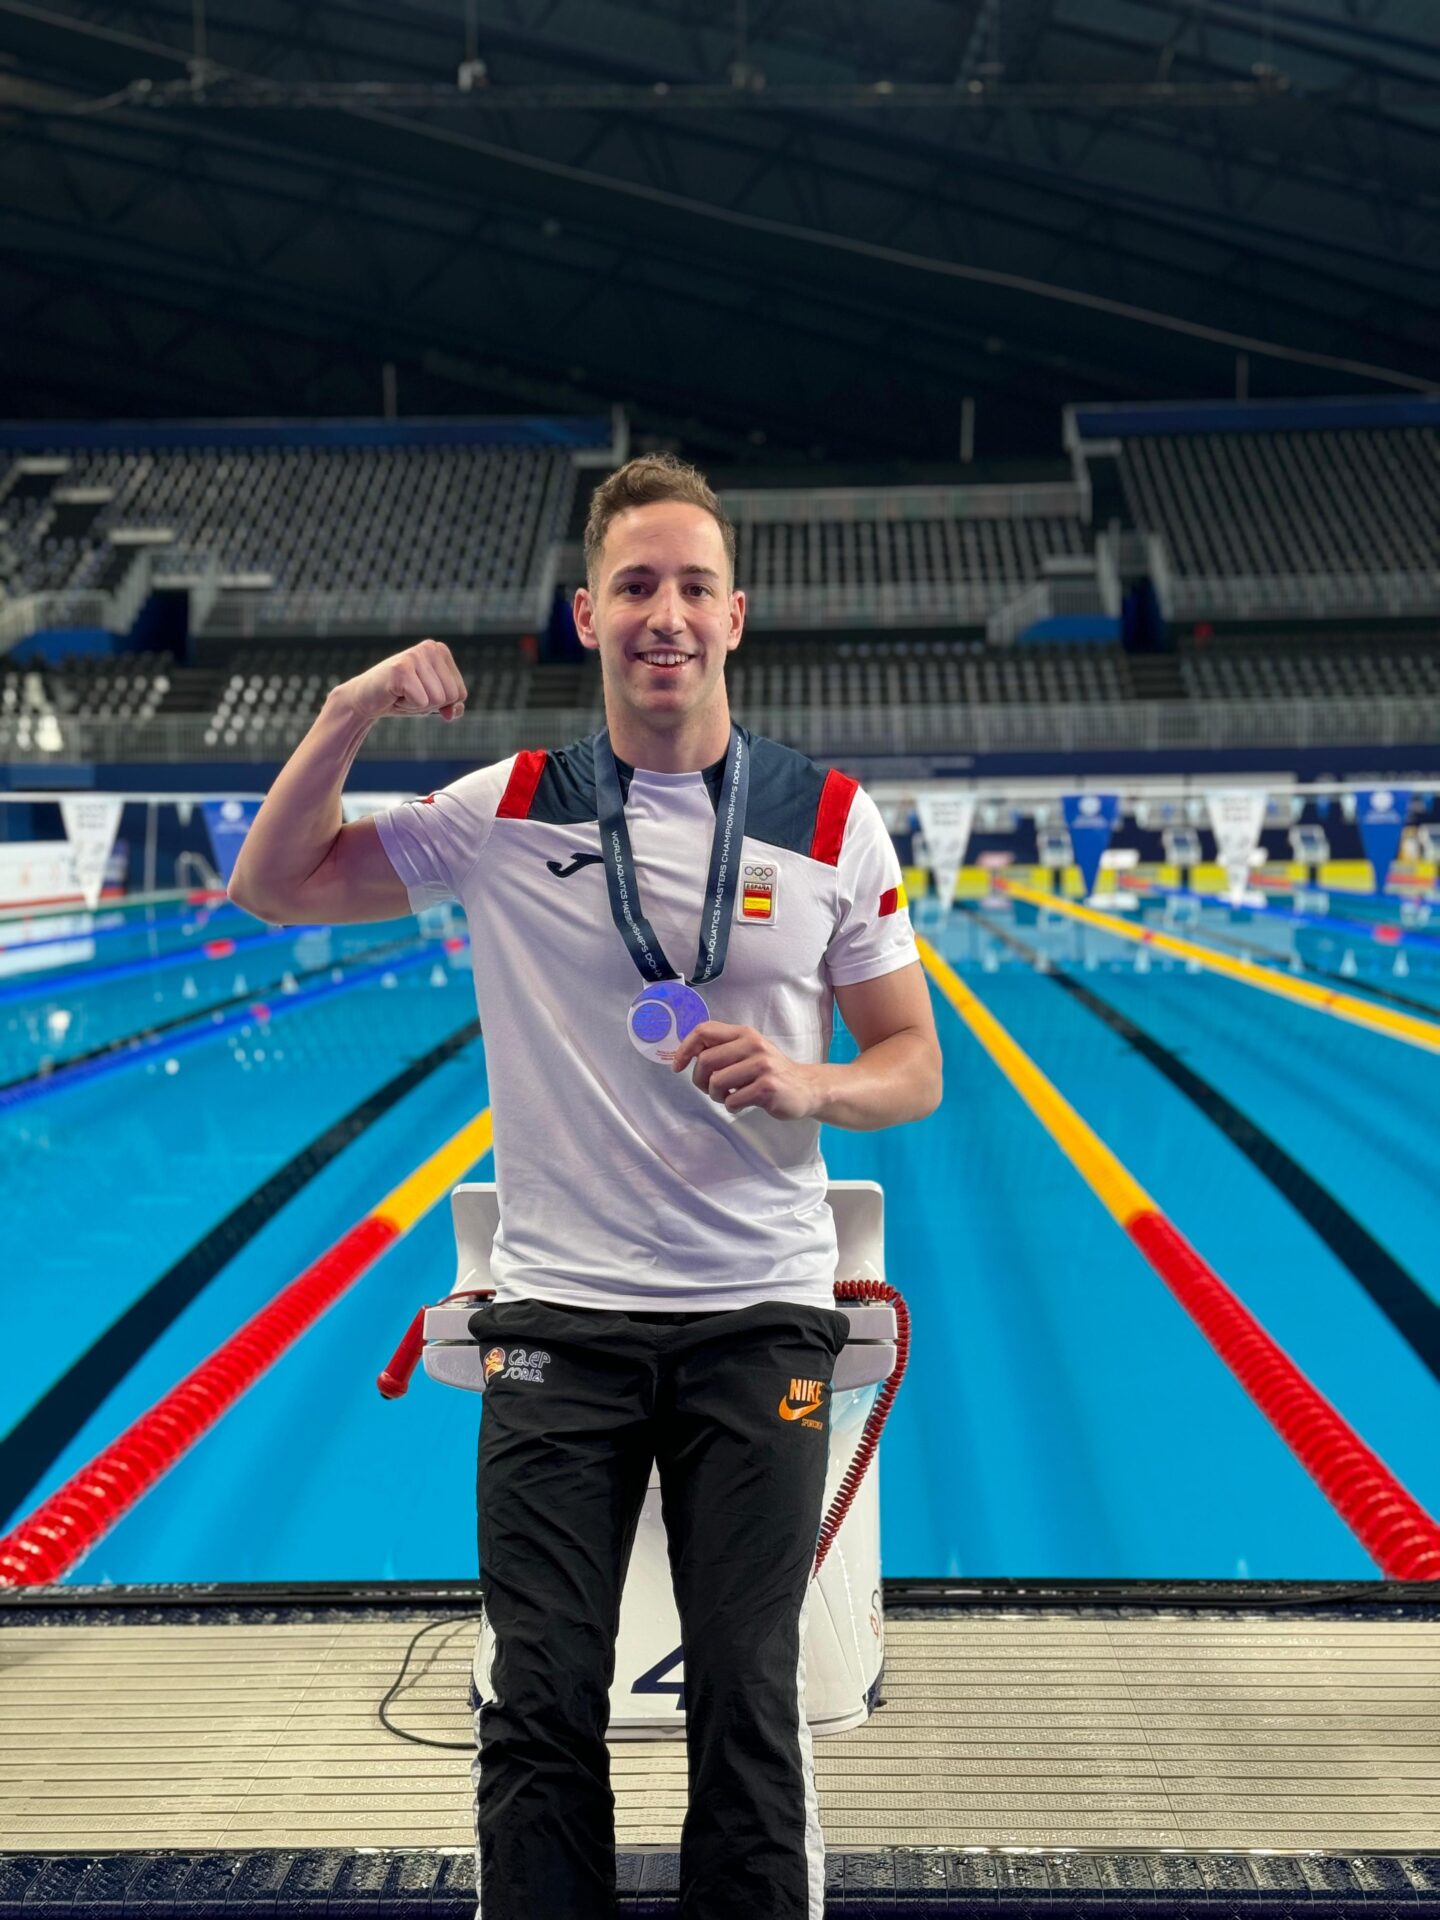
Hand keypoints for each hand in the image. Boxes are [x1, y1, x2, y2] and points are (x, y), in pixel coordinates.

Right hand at [338, 638, 467, 723]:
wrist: (365, 699)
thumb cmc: (401, 697)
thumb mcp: (432, 702)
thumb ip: (452, 707)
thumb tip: (454, 711)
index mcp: (440, 651)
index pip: (460, 693)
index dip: (441, 703)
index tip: (420, 693)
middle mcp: (430, 648)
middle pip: (451, 696)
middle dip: (430, 705)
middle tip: (408, 694)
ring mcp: (415, 656)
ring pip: (437, 699)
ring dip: (416, 705)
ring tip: (401, 694)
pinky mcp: (401, 669)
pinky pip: (421, 702)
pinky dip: (407, 706)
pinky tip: (393, 695)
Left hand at [670, 1020, 819, 1119]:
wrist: (805, 1088)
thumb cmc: (768, 1071)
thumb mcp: (748, 1051)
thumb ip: (722, 1049)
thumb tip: (687, 1054)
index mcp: (744, 1033)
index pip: (704, 1031)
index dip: (684, 1048)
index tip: (677, 1066)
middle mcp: (753, 1045)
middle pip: (705, 1060)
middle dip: (700, 1080)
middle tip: (710, 1089)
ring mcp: (762, 1066)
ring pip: (716, 1082)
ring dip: (716, 1096)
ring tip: (729, 1097)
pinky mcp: (767, 1087)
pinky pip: (733, 1100)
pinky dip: (732, 1106)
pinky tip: (743, 1103)